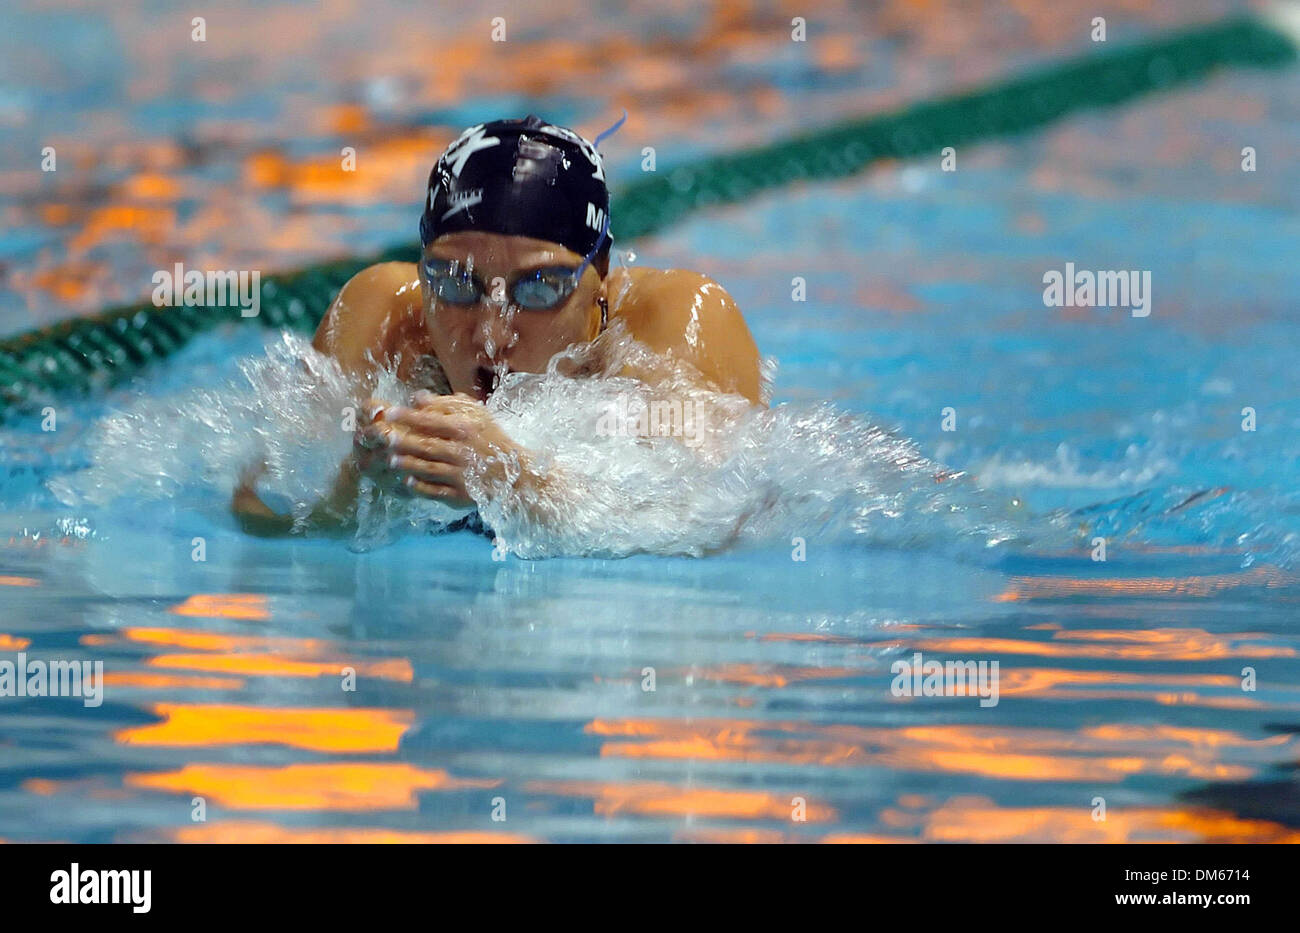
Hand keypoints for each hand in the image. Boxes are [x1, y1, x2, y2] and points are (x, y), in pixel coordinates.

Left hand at [353, 390, 521, 508]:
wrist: (514, 472)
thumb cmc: (491, 438)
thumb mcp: (476, 414)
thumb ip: (446, 404)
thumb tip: (417, 398)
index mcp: (464, 429)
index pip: (430, 421)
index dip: (407, 416)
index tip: (389, 413)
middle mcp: (461, 452)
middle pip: (425, 446)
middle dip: (401, 442)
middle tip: (383, 438)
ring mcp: (461, 475)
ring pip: (428, 469)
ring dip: (407, 464)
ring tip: (390, 460)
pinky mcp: (461, 494)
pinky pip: (437, 491)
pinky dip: (421, 487)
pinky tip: (409, 481)